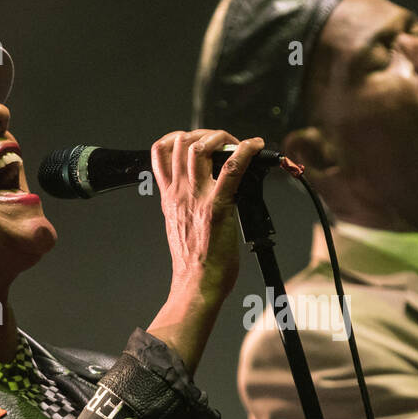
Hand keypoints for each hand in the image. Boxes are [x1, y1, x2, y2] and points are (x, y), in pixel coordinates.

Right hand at [146, 130, 263, 373]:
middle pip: (183, 142)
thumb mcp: (179, 225)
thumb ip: (186, 205)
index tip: (195, 138)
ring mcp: (196, 198)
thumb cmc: (194, 262)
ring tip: (238, 142)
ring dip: (222, 137)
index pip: (161, 152)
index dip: (178, 136)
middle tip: (224, 141)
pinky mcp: (217, 207)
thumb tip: (204, 194)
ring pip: (202, 148)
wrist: (197, 285)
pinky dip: (246, 151)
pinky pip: (232, 169)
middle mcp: (179, 192)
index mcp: (169, 197)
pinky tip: (256, 145)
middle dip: (205, 134)